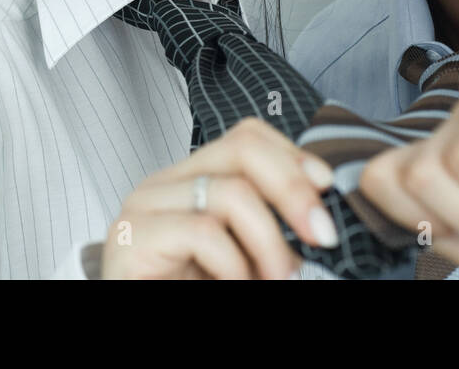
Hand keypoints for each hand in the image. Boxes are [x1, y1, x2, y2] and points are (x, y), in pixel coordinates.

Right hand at [99, 117, 338, 278]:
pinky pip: (203, 233)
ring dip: (269, 243)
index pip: (248, 137)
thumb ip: (269, 224)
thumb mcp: (242, 254)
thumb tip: (321, 214)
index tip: (328, 189)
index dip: (294, 157)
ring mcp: (144, 205)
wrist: (138, 321)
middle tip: (321, 234)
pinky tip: (237, 286)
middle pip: (242, 148)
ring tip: (278, 278)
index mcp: (193, 180)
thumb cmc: (190, 289)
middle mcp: (166, 183)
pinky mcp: (130, 237)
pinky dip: (234, 267)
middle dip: (293, 188)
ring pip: (231, 193)